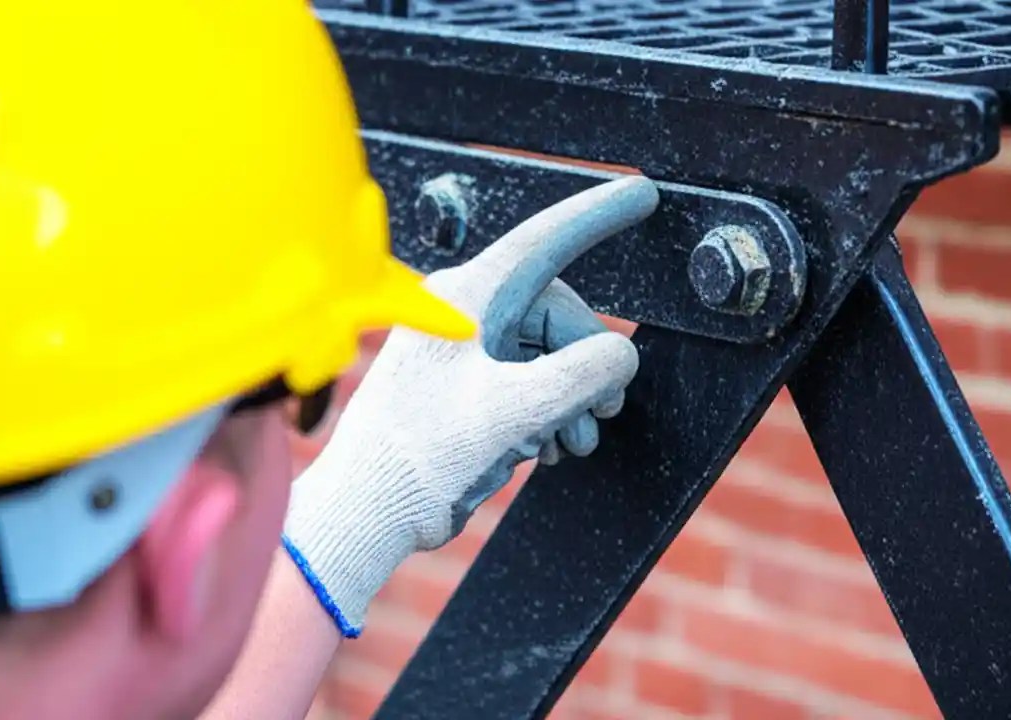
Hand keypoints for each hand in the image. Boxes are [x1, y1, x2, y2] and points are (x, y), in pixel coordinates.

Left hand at [282, 176, 658, 635]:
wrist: (368, 513)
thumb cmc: (421, 456)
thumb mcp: (516, 412)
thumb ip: (581, 375)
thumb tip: (622, 355)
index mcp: (468, 299)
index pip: (544, 240)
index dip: (597, 216)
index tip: (642, 193)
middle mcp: (466, 316)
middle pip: (559, 316)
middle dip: (590, 365)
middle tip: (604, 414)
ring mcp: (465, 352)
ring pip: (548, 355)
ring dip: (572, 399)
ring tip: (571, 444)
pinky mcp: (465, 388)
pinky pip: (528, 382)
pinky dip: (549, 412)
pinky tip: (546, 448)